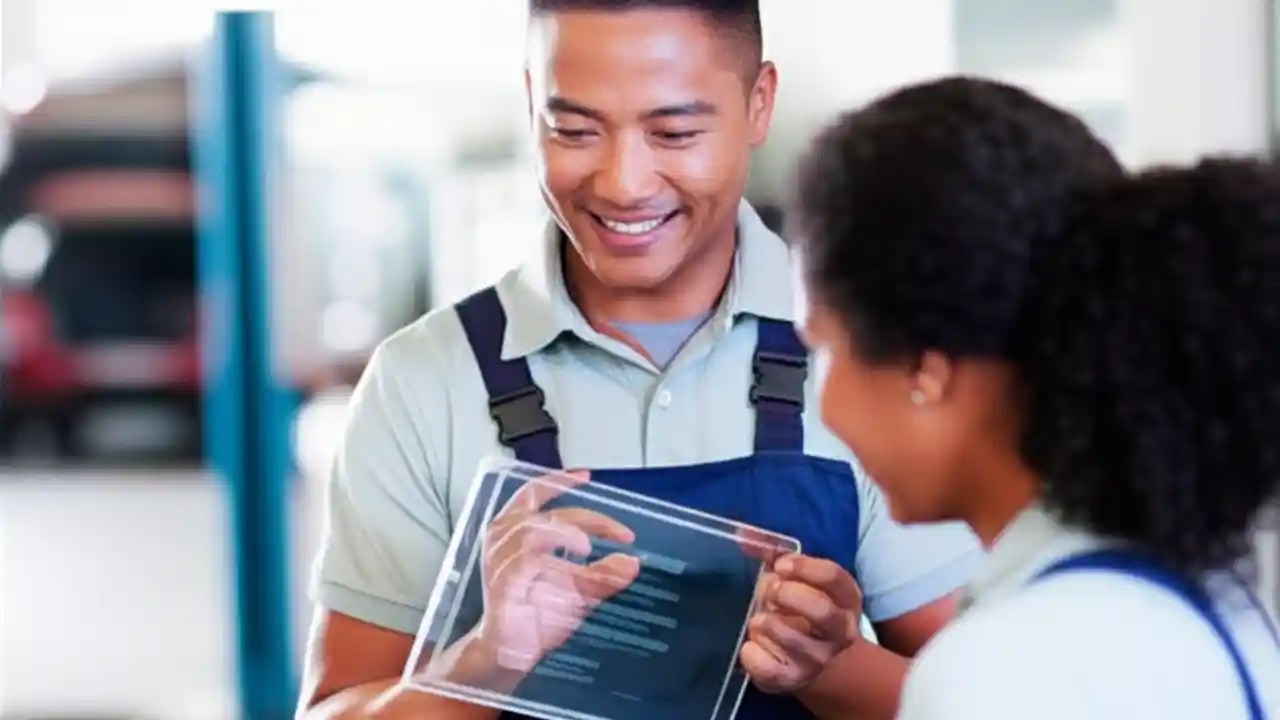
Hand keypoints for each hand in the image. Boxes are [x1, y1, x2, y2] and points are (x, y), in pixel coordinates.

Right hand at [472, 470, 640, 675]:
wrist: (510, 651)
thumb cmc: (538, 613)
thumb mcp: (579, 590)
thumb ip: (603, 575)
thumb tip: (633, 563)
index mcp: (514, 529)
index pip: (532, 493)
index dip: (557, 481)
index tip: (586, 476)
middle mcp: (503, 538)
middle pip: (548, 513)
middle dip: (590, 519)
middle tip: (620, 533)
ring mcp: (500, 560)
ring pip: (532, 529)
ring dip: (567, 534)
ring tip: (589, 548)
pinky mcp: (502, 582)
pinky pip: (525, 562)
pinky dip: (552, 562)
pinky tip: (569, 569)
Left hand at [740, 554, 861, 694]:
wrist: (814, 662)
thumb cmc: (801, 610)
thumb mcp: (799, 581)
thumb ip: (774, 555)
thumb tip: (742, 534)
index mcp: (846, 600)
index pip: (833, 577)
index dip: (804, 567)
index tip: (781, 565)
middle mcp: (839, 632)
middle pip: (821, 611)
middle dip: (788, 595)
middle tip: (770, 592)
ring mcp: (817, 659)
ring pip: (790, 639)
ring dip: (765, 622)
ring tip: (759, 619)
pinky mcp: (792, 681)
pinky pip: (766, 667)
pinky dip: (751, 652)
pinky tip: (752, 644)